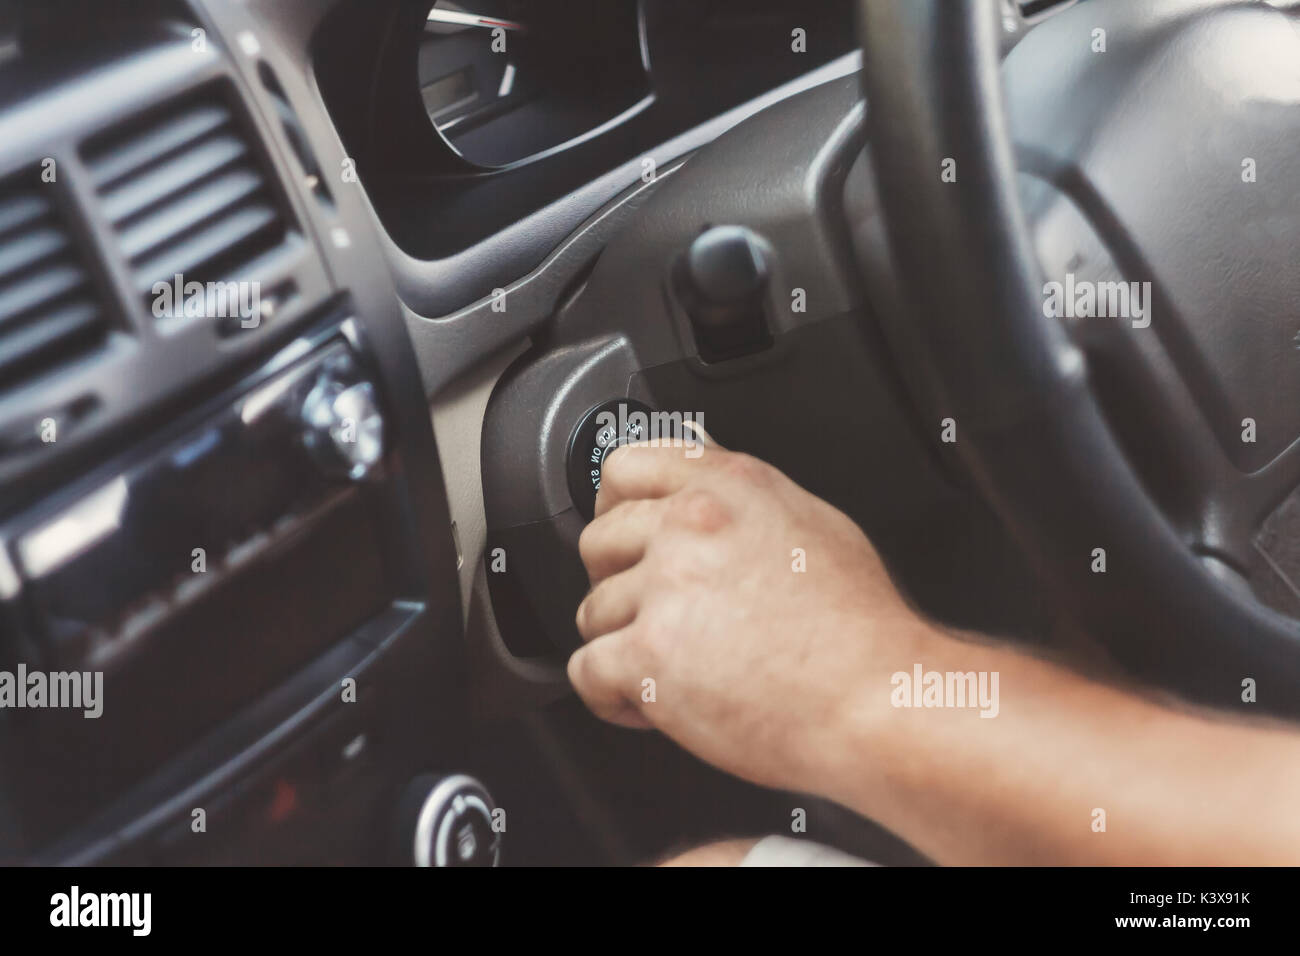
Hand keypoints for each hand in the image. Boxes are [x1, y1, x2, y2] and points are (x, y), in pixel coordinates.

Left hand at [569, 441, 932, 795]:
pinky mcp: (648, 655)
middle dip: (617, 585)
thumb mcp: (815, 523)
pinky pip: (585, 672)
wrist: (876, 699)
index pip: (626, 467)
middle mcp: (690, 526)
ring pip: (592, 612)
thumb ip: (746, 500)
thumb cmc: (859, 628)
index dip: (614, 507)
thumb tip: (704, 492)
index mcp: (728, 486)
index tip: (624, 538)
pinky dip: (611, 697)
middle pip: (598, 542)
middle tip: (653, 616)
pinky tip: (651, 705)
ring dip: (622, 645)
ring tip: (672, 669)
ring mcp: (665, 588)